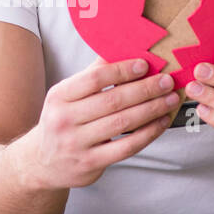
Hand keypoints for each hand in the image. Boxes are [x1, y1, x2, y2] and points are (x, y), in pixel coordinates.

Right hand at [19, 56, 181, 190]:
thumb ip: (92, 75)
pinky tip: (160, 122)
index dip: (122, 70)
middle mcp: (64, 119)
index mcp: (59, 96)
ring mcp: (76, 144)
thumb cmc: (62, 121)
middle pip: (112, 100)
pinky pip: (126, 147)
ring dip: (151, 109)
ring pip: (122, 123)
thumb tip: (123, 49)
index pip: (94, 79)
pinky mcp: (90, 164)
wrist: (43, 162)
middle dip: (145, 89)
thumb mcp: (66, 96)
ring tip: (170, 99)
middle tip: (167, 81)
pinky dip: (148, 133)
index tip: (145, 65)